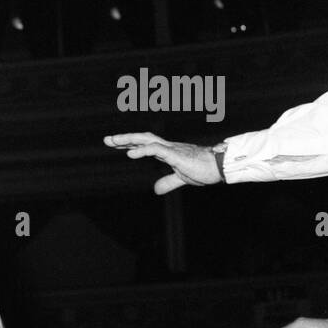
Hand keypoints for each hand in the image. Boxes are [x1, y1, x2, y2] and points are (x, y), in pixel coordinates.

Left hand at [103, 133, 221, 194]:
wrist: (221, 167)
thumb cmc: (205, 169)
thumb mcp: (182, 178)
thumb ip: (168, 182)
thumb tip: (156, 189)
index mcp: (168, 151)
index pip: (145, 145)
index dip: (130, 144)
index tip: (114, 143)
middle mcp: (167, 147)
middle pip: (142, 138)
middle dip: (124, 138)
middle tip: (107, 139)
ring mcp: (171, 149)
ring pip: (146, 140)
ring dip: (128, 140)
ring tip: (113, 141)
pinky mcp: (176, 154)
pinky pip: (156, 149)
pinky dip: (142, 150)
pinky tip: (130, 154)